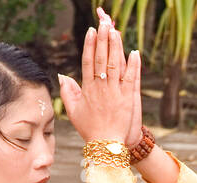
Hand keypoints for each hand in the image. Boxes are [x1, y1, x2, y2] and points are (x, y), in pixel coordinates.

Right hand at [57, 5, 136, 143]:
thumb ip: (67, 92)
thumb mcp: (74, 111)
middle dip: (102, 39)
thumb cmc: (90, 129)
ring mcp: (115, 92)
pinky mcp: (128, 99)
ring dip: (116, 47)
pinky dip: (133, 65)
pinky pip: (131, 78)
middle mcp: (101, 88)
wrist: (106, 145)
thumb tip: (62, 75)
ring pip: (116, 65)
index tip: (91, 31)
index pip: (88, 61)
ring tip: (115, 31)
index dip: (90, 45)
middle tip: (103, 23)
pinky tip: (135, 52)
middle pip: (102, 58)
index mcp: (88, 89)